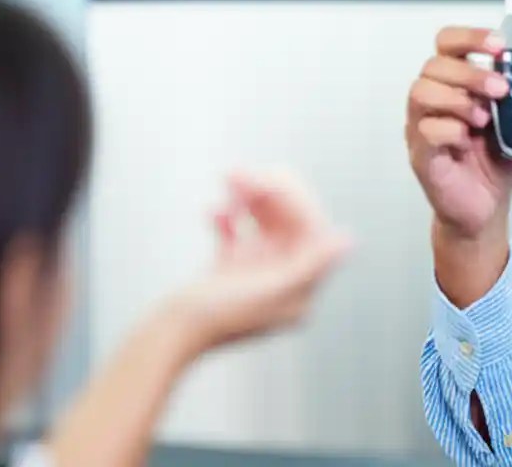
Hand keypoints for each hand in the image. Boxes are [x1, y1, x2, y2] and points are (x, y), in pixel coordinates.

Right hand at [171, 170, 351, 352]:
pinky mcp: (227, 277)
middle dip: (266, 196)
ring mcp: (254, 280)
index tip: (272, 177)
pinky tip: (212, 211)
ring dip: (246, 201)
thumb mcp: (271, 290)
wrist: (164, 339)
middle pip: (286, 227)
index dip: (295, 201)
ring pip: (260, 228)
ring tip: (227, 177)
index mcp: (298, 293)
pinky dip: (226, 222)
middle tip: (239, 171)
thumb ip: (311, 266)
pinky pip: (235, 239)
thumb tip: (347, 239)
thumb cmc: (216, 318)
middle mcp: (281, 286)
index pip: (309, 234)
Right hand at [406, 27, 511, 240]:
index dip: (470, 37)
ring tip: (484, 120)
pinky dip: (451, 130)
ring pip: (422, 92)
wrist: (486, 206)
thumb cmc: (494, 161)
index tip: (498, 45)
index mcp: (453, 84)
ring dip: (459, 100)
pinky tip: (467, 142)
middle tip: (500, 90)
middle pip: (434, 65)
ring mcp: (421, 126)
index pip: (447, 44)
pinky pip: (425, 130)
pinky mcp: (421, 154)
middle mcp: (431, 100)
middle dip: (472, 73)